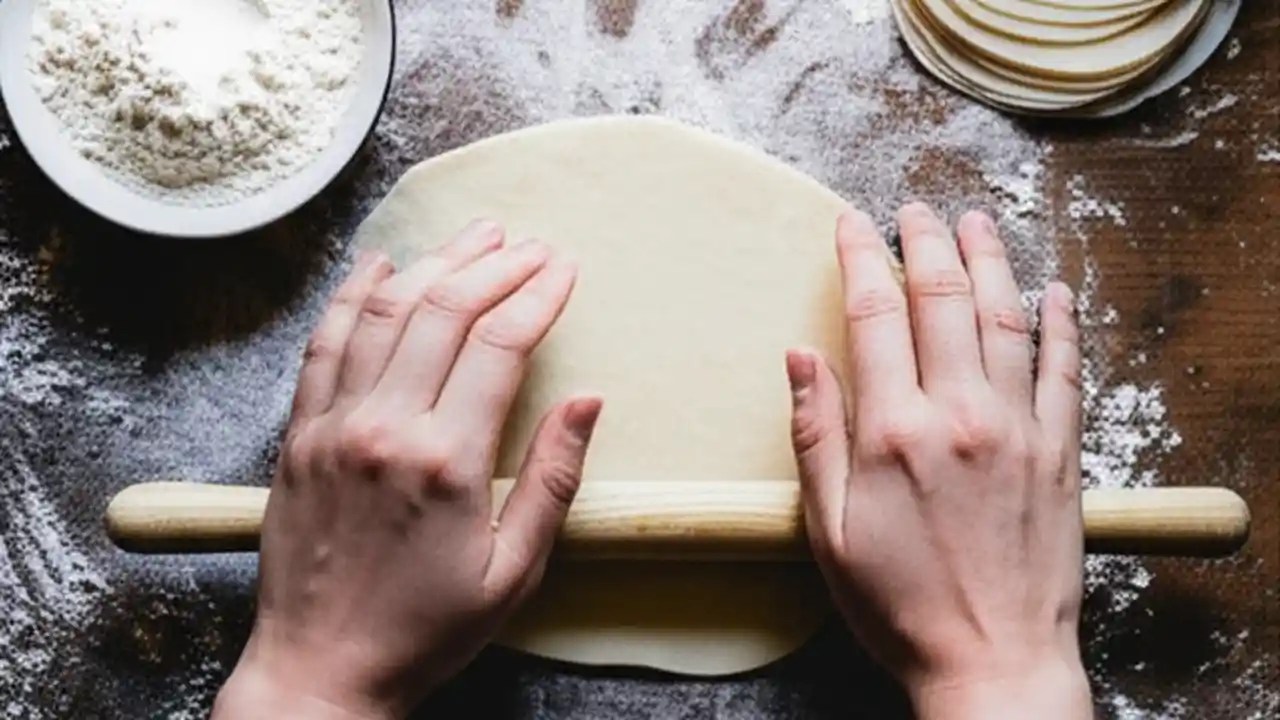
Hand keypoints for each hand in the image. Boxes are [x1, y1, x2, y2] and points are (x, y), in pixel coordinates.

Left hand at [213, 222, 600, 718]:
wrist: (320, 670)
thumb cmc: (426, 631)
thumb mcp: (513, 572)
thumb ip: (553, 480)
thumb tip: (590, 403)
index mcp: (447, 461)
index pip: (500, 345)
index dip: (539, 297)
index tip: (565, 269)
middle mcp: (386, 427)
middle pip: (445, 311)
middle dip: (496, 265)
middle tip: (531, 243)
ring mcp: (334, 425)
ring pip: (387, 312)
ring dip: (435, 264)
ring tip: (476, 235)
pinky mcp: (299, 436)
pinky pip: (325, 343)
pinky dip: (353, 295)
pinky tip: (381, 264)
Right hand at [787, 204, 1088, 718]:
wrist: (992, 663)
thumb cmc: (898, 606)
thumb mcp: (828, 531)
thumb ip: (814, 435)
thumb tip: (799, 356)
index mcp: (891, 432)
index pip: (872, 316)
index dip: (859, 258)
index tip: (851, 224)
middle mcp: (958, 415)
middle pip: (941, 299)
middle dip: (924, 242)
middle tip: (914, 208)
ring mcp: (1018, 429)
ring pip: (1006, 318)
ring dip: (990, 260)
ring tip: (976, 222)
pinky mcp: (1061, 453)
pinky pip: (1064, 369)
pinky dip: (1059, 323)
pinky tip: (1052, 292)